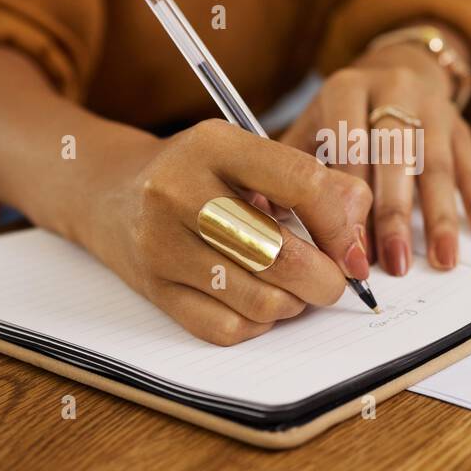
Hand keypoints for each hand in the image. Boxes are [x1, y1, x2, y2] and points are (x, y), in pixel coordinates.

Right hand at [83, 120, 372, 344]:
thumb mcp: (249, 157)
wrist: (110, 192)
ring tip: (294, 289)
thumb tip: (360, 234)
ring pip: (258, 299)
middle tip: (333, 281)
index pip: (302, 185)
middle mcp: (178, 190)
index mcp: (213, 144)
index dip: (342, 226)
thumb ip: (315, 182)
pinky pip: (227, 327)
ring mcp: (160, 243)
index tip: (354, 252)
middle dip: (325, 279)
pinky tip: (257, 302)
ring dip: (292, 304)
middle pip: (280, 254)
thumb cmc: (199, 175)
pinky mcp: (153, 289)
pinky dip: (257, 323)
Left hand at [280, 38, 470, 276]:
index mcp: (347, 89)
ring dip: (441, 216)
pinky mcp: (461, 123)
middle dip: (395, 214)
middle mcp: (393, 91)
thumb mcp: (312, 121)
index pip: (350, 146)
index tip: (349, 249)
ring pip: (438, 163)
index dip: (350, 200)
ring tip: (442, 260)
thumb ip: (289, 163)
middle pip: (396, 155)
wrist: (399, 64)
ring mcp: (432, 107)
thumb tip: (260, 214)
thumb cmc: (345, 111)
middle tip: (395, 263)